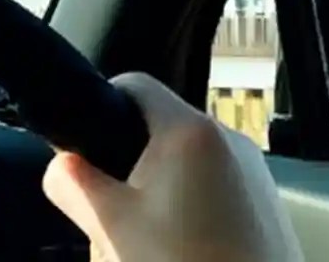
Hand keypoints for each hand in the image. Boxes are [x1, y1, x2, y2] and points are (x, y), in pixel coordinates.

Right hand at [42, 72, 303, 261]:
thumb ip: (71, 183)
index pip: (132, 84)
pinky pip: (212, 194)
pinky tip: (181, 254)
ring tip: (149, 246)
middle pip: (155, 133)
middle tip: (114, 217)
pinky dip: (188, 215)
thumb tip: (62, 168)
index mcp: (188, 132)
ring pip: (182, 167)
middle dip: (126, 169)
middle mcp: (229, 142)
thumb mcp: (108, 225)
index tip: (85, 146)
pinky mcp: (265, 209)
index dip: (99, 108)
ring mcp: (254, 176)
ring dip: (156, 197)